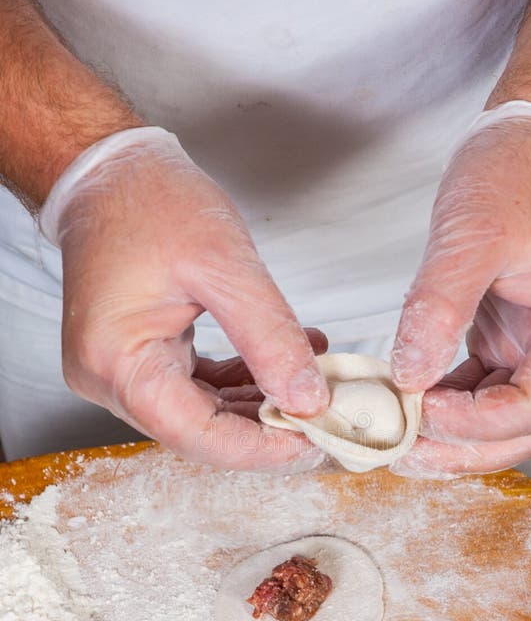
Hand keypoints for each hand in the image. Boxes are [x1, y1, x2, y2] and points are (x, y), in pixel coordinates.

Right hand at [49, 130, 328, 469]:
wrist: (110, 171)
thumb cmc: (150, 202)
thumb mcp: (223, 265)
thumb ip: (269, 338)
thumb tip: (307, 400)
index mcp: (116, 363)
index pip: (197, 435)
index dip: (261, 450)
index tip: (316, 443)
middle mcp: (110, 380)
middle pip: (201, 433)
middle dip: (270, 431)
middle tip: (330, 421)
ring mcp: (123, 373)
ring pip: (205, 414)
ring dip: (264, 404)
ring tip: (319, 385)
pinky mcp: (142, 359)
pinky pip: (199, 389)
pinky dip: (245, 380)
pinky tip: (289, 360)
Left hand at [390, 115, 530, 477]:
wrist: (523, 147)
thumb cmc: (515, 179)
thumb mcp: (471, 237)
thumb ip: (438, 308)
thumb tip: (409, 374)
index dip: (479, 422)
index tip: (423, 410)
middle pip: (527, 429)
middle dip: (466, 450)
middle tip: (406, 454)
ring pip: (503, 422)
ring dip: (454, 439)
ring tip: (400, 441)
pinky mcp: (506, 344)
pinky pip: (480, 395)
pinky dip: (446, 408)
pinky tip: (409, 406)